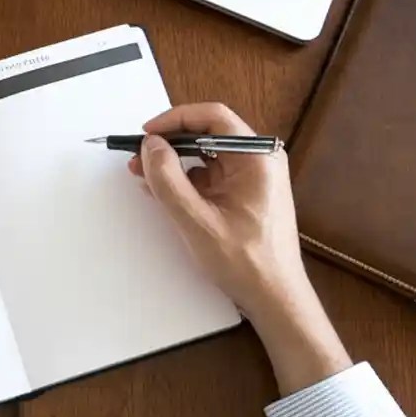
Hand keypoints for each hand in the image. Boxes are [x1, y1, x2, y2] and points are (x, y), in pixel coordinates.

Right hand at [130, 103, 351, 394]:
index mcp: (257, 158)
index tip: (147, 134)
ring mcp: (253, 177)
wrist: (276, 299)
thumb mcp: (198, 222)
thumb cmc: (247, 264)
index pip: (213, 117)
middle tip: (139, 155)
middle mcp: (259, 160)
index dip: (175, 119)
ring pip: (206, 155)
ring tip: (144, 174)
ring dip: (174, 162)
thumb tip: (150, 146)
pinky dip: (185, 180)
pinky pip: (210, 176)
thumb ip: (169, 180)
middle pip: (208, 133)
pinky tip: (162, 191)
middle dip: (170, 142)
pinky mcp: (245, 194)